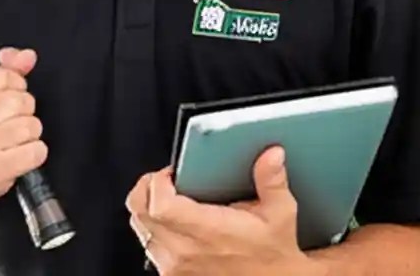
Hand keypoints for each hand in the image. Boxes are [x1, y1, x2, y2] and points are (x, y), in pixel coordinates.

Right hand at [0, 47, 46, 206]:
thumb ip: (8, 68)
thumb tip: (27, 56)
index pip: (4, 76)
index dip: (16, 85)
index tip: (8, 96)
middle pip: (19, 101)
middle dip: (25, 110)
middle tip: (13, 121)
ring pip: (29, 126)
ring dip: (30, 133)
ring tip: (15, 140)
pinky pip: (34, 152)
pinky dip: (35, 153)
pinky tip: (20, 154)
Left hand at [127, 146, 317, 274]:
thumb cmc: (274, 256)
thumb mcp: (280, 215)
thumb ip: (271, 181)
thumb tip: (271, 154)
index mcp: (208, 231)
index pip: (159, 204)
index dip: (157, 182)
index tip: (172, 173)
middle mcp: (185, 251)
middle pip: (140, 213)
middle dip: (147, 189)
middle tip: (166, 181)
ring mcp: (175, 267)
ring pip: (141, 229)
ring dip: (149, 210)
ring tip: (172, 201)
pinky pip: (150, 247)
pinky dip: (155, 231)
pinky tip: (177, 225)